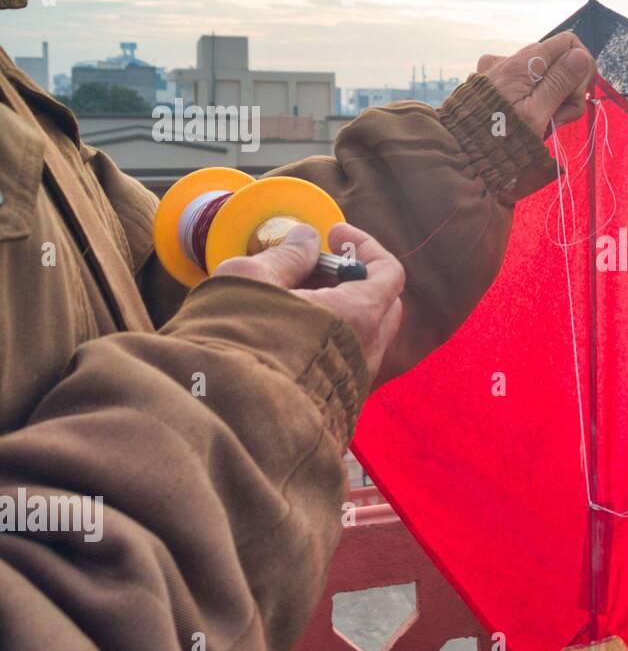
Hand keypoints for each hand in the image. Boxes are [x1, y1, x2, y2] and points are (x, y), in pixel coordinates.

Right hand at [212, 223, 404, 386]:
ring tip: (292, 297)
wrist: (216, 416)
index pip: (388, 273)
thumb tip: (307, 238)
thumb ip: (288, 255)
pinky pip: (344, 362)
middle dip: (353, 277)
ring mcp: (353, 383)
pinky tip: (287, 330)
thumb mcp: (252, 279)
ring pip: (362, 335)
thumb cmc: (233, 341)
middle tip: (313, 265)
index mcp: (359, 316)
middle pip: (381, 304)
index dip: (364, 246)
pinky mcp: (334, 405)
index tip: (334, 234)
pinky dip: (327, 338)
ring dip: (337, 309)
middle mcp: (368, 353)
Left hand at [476, 32, 595, 137]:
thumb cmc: (497, 138)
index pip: (569, 43)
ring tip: (541, 127)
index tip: (575, 98)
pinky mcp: (494, 83)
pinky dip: (533, 100)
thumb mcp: (535, 114)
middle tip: (556, 121)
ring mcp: (501, 70)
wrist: (459, 152)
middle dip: (566, 91)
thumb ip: (559, 83)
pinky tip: (526, 120)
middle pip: (558, 62)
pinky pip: (526, 84)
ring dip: (551, 100)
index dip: (580, 68)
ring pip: (544, 76)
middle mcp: (512, 59)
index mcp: (525, 62)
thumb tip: (582, 55)